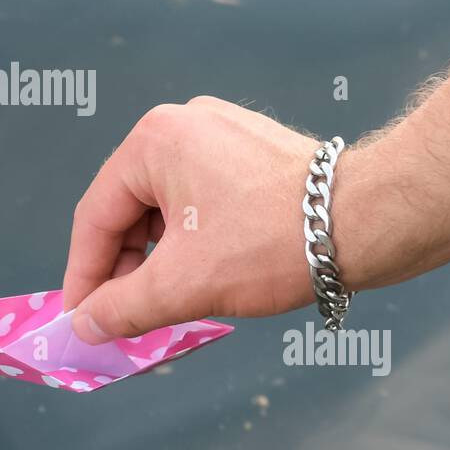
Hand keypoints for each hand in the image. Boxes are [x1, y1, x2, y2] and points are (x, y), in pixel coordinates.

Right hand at [61, 96, 324, 343]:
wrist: (368, 220)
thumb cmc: (272, 242)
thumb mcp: (184, 283)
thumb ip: (122, 306)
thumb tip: (84, 325)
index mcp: (154, 141)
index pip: (96, 216)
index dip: (85, 274)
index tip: (80, 318)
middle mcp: (182, 124)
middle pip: (130, 208)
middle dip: (126, 268)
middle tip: (124, 318)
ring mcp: (220, 133)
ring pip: (166, 206)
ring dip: (159, 257)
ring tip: (166, 302)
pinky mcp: (251, 150)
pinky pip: (200, 198)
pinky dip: (191, 238)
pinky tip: (201, 273)